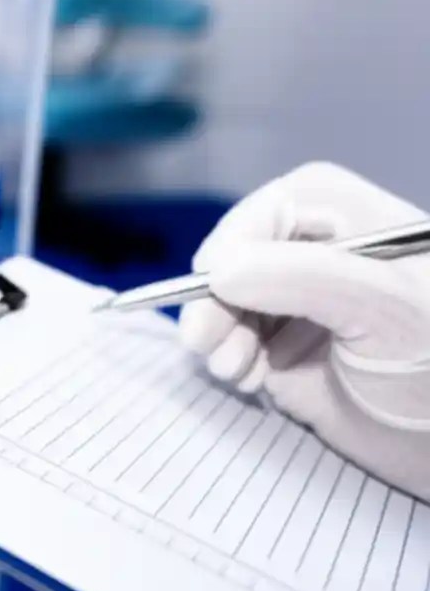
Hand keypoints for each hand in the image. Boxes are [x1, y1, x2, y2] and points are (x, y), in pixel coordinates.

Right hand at [179, 162, 429, 501]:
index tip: (212, 287)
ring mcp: (301, 303)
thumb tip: (221, 268)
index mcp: (358, 222)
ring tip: (234, 370)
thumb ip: (306, 277)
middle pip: (240, 254)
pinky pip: (232, 340)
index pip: (276, 210)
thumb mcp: (388, 311)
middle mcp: (323, 256)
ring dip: (217, 333)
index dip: (235, 244)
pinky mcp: (284, 349)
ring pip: (227, 299)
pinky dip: (226, 359)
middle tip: (202, 341)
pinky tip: (246, 380)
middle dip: (216, 297)